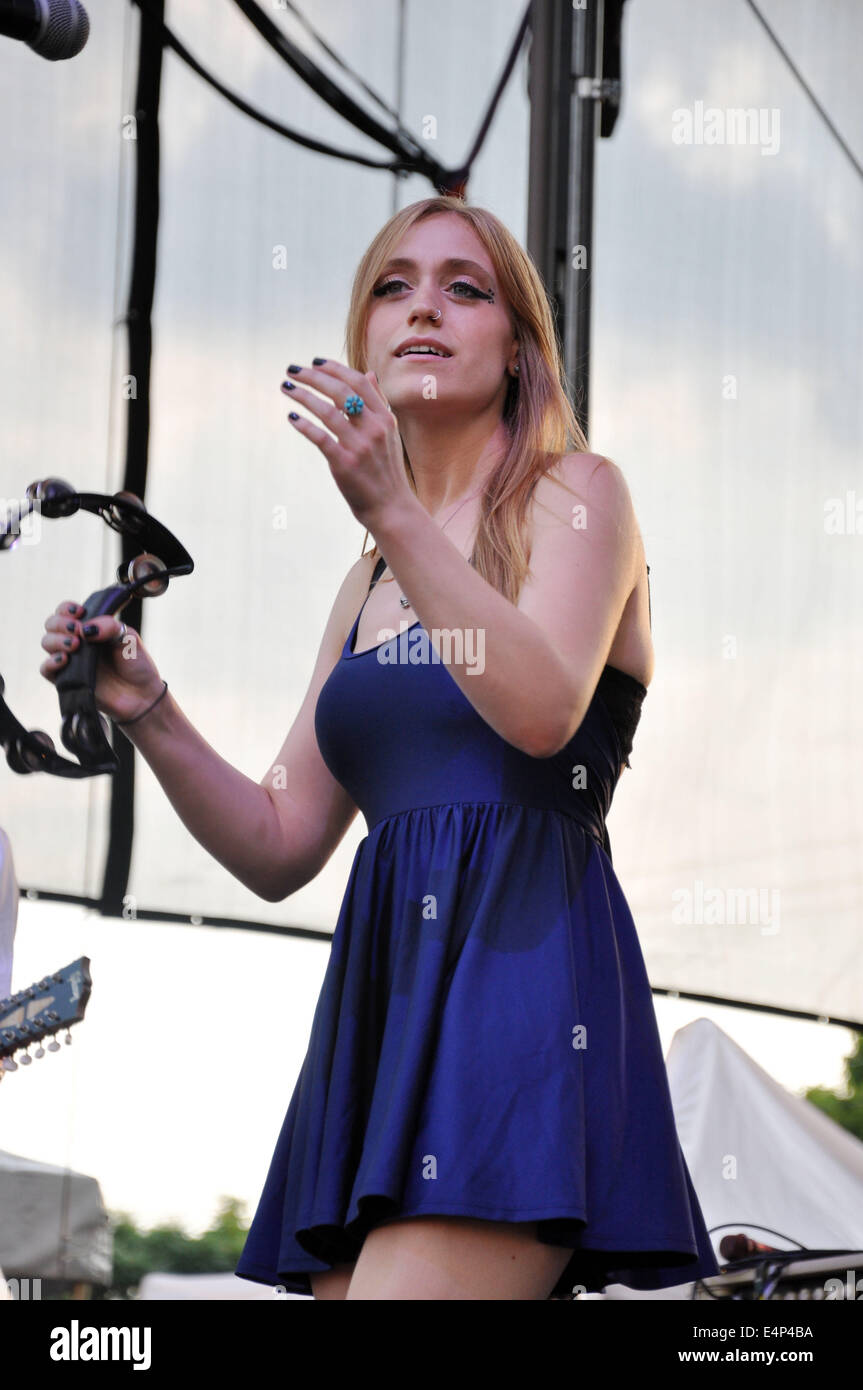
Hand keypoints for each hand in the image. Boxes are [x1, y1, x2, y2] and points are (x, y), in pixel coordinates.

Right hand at [40, 601, 165, 724]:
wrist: (141, 694)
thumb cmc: (135, 664)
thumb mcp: (128, 638)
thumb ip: (109, 626)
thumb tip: (85, 628)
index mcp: (88, 628)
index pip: (65, 612)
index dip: (67, 609)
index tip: (80, 612)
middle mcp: (76, 642)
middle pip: (51, 625)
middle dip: (60, 623)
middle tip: (78, 630)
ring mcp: (69, 661)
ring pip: (47, 643)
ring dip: (57, 640)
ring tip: (76, 645)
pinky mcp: (66, 680)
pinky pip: (46, 669)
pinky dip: (50, 662)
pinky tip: (63, 659)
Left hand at [280, 359, 414, 529]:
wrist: (391, 506)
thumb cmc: (386, 469)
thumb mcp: (389, 433)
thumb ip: (378, 402)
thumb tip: (369, 374)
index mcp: (384, 418)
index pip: (357, 382)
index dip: (334, 368)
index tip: (314, 362)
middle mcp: (373, 428)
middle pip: (340, 391)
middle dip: (313, 376)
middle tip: (292, 370)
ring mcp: (359, 446)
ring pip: (327, 411)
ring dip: (303, 395)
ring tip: (286, 387)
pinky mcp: (344, 463)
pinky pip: (320, 438)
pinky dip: (304, 425)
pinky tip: (292, 417)